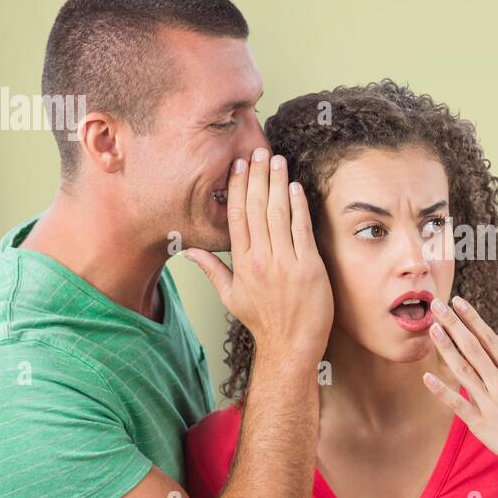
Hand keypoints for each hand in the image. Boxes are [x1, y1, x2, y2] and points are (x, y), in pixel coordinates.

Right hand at [184, 149, 332, 369]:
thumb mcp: (230, 297)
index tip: (240, 166)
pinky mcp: (309, 267)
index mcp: (241, 264)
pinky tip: (296, 188)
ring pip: (278, 214)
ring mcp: (286, 263)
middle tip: (260, 151)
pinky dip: (298, 207)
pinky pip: (302, 230)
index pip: (237, 217)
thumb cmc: (263, 322)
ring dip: (278, 184)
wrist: (291, 346)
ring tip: (278, 160)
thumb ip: (211, 270)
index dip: (238, 188)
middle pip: (257, 209)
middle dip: (258, 177)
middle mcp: (261, 260)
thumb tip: (187, 252)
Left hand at [421, 296, 497, 485]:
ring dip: (446, 349)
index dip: (473, 320)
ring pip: (464, 371)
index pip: (491, 339)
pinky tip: (427, 377)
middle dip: (454, 325)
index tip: (458, 302)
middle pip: (473, 349)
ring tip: (432, 328)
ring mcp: (491, 404)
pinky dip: (442, 391)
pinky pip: (458, 405)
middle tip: (437, 305)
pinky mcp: (481, 425)